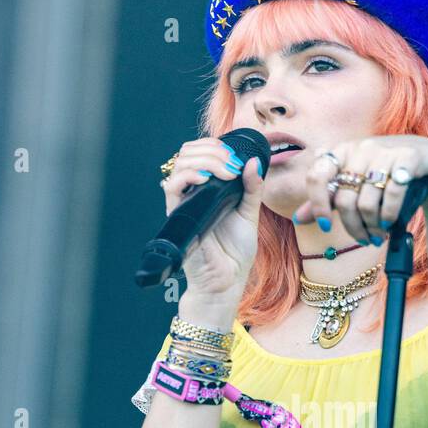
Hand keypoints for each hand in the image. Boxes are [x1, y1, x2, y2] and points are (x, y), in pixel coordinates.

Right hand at [159, 136, 264, 298]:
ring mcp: (184, 203)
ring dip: (205, 159)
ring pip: (180, 163)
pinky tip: (208, 179)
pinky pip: (172, 186)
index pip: (201, 153)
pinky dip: (190, 175)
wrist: (227, 280)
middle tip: (233, 164)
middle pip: (188, 152)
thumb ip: (252, 188)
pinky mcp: (178, 216)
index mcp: (208, 189)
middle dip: (213, 149)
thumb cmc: (235, 253)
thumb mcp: (250, 213)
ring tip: (226, 171)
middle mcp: (193, 192)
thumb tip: (255, 161)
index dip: (217, 147)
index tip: (238, 158)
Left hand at [291, 135, 427, 245]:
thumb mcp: (355, 187)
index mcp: (342, 152)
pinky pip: (393, 193)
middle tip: (364, 239)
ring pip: (367, 201)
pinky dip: (389, 216)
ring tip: (378, 235)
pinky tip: (390, 225)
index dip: (318, 205)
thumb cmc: (385, 176)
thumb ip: (328, 201)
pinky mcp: (409, 157)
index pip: (317, 177)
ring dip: (372, 227)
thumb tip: (299, 218)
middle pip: (344, 199)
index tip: (326, 227)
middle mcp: (360, 148)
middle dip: (353, 228)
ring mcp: (385, 151)